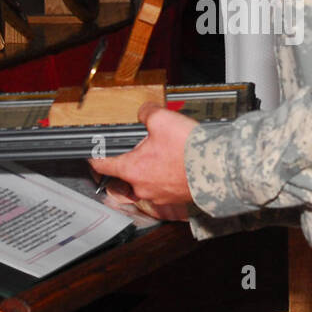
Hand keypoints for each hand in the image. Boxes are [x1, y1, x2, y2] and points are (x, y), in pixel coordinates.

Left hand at [88, 103, 196, 217]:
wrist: (220, 169)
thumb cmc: (190, 149)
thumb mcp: (163, 119)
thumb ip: (147, 113)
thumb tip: (144, 112)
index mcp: (132, 169)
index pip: (102, 165)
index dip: (94, 157)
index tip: (92, 154)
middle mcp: (142, 187)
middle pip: (127, 174)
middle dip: (133, 160)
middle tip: (144, 147)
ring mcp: (159, 196)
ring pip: (147, 181)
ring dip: (152, 169)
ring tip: (166, 154)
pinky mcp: (176, 198)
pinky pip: (165, 187)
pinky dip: (168, 176)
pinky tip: (180, 164)